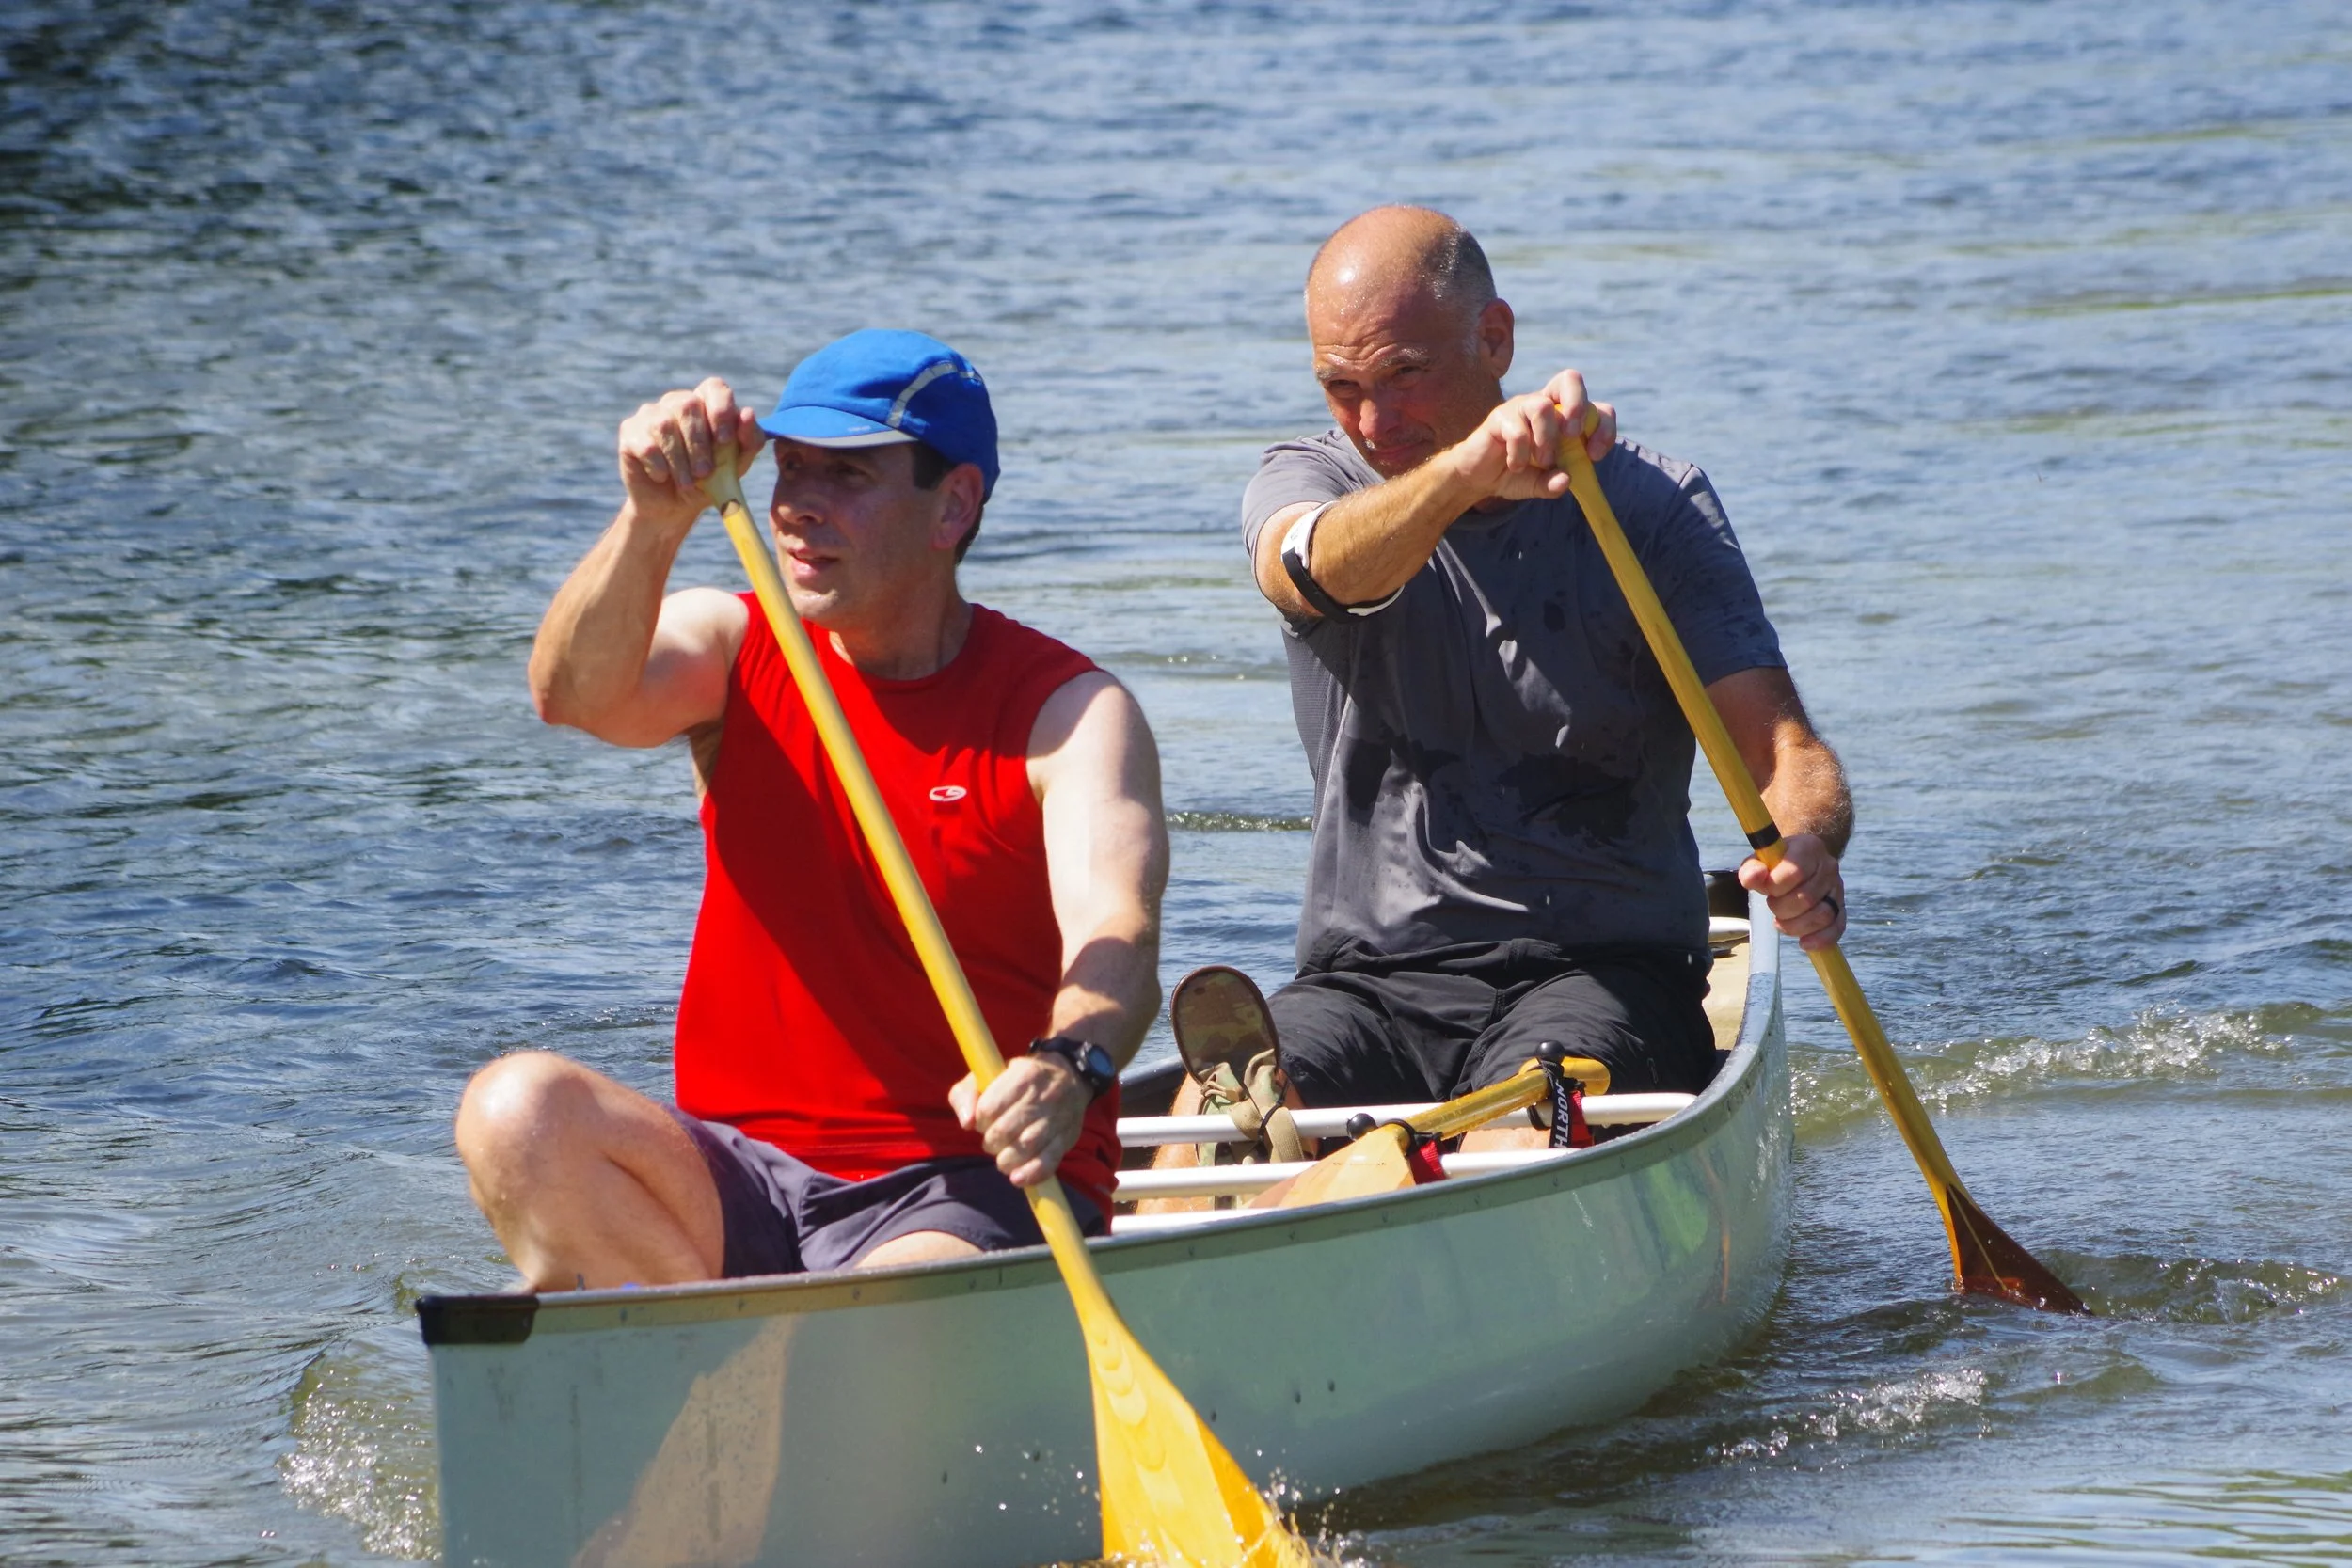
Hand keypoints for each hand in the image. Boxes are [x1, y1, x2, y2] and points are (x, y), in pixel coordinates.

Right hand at [616, 377, 766, 531]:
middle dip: (699, 444)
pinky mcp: (630, 432)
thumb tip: (748, 413)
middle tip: (705, 473)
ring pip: (664, 425)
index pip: (714, 387)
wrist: (675, 507)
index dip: (720, 409)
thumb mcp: (737, 466)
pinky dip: (658, 465)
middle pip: (688, 405)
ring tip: (687, 483)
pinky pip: (645, 443)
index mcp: (706, 404)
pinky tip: (662, 477)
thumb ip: (749, 441)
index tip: (724, 440)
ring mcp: (650, 414)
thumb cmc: (709, 481)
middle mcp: (677, 402)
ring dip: (679, 460)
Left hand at [948, 1056, 1090, 1187]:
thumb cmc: (1018, 1078)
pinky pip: (1049, 1161)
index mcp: (1022, 1076)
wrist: (1067, 1076)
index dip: (981, 1121)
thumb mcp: (988, 1074)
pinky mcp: (1067, 1137)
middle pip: (1005, 1130)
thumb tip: (967, 1123)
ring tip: (1003, 1158)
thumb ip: (966, 1094)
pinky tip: (1017, 1178)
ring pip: (1026, 1147)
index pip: (989, 1109)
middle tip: (993, 1140)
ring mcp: (1057, 1118)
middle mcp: (1042, 1096)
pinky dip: (1031, 1173)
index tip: (985, 1120)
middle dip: (991, 1142)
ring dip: (1006, 1160)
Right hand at [1447, 369, 1617, 503]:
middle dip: (1577, 406)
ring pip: (1543, 406)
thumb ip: (1554, 484)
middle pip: (1570, 379)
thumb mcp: (1540, 484)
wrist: (1479, 477)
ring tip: (1541, 460)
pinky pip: (1517, 430)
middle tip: (1572, 435)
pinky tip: (1515, 466)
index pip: (1595, 408)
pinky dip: (1520, 455)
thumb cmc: (1517, 473)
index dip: (1603, 427)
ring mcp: (1521, 407)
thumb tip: (1565, 480)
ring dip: (1546, 439)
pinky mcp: (1500, 417)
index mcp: (1564, 417)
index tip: (1594, 455)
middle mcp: (1545, 405)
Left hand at [1737, 832, 1846, 951]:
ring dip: (1796, 926)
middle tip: (1772, 905)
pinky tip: (1804, 943)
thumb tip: (1752, 878)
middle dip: (1782, 908)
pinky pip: (1837, 927)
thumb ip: (1752, 869)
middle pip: (1807, 898)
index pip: (1795, 871)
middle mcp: (1828, 867)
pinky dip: (1820, 939)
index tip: (1765, 889)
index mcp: (1808, 849)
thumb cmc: (1777, 863)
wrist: (1801, 859)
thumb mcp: (1761, 860)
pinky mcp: (1840, 907)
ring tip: (1781, 922)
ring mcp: (1837, 888)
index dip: (1776, 886)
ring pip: (1822, 915)